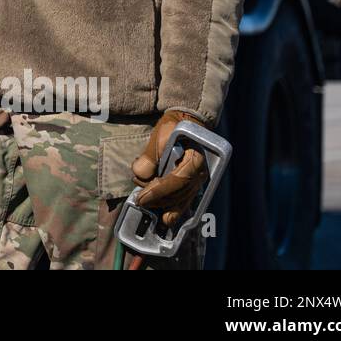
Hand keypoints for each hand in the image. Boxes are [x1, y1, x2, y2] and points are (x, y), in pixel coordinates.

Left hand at [131, 109, 208, 228]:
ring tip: (147, 205)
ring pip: (182, 199)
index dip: (158, 191)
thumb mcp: (161, 134)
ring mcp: (200, 179)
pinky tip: (167, 218)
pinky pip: (186, 199)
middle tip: (139, 200)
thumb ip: (150, 155)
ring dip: (164, 205)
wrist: (188, 121)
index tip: (141, 197)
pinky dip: (176, 209)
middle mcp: (201, 172)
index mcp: (196, 159)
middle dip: (157, 199)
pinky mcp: (194, 182)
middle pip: (179, 193)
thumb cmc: (175, 126)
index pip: (177, 180)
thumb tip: (139, 174)